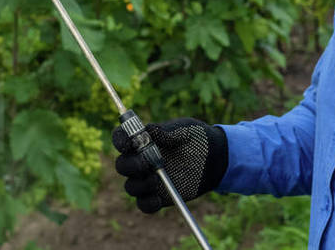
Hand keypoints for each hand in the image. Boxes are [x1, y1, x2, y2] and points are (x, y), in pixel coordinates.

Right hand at [110, 117, 227, 213]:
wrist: (214, 158)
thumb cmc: (196, 138)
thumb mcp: (185, 129)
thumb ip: (167, 131)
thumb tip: (150, 130)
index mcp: (142, 140)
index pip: (121, 138)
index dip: (120, 140)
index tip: (128, 143)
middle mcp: (139, 160)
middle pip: (122, 165)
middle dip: (130, 165)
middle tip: (146, 164)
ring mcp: (146, 179)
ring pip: (131, 187)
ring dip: (139, 185)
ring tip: (156, 179)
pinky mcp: (157, 195)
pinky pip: (144, 205)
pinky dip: (148, 204)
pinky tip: (159, 199)